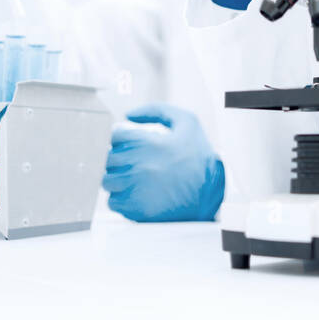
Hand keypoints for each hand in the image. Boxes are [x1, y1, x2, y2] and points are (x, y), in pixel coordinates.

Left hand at [103, 104, 225, 221]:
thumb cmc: (199, 157)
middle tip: (135, 163)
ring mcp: (133, 188)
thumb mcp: (187, 121)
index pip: (113, 135)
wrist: (212, 193)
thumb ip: (156, 110)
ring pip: (107, 180)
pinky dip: (121, 198)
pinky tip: (137, 194)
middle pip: (106, 158)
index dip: (122, 139)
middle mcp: (135, 164)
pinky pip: (112, 201)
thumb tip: (129, 115)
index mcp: (145, 142)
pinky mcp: (134, 209)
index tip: (133, 145)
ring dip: (117, 179)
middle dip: (118, 159)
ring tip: (135, 179)